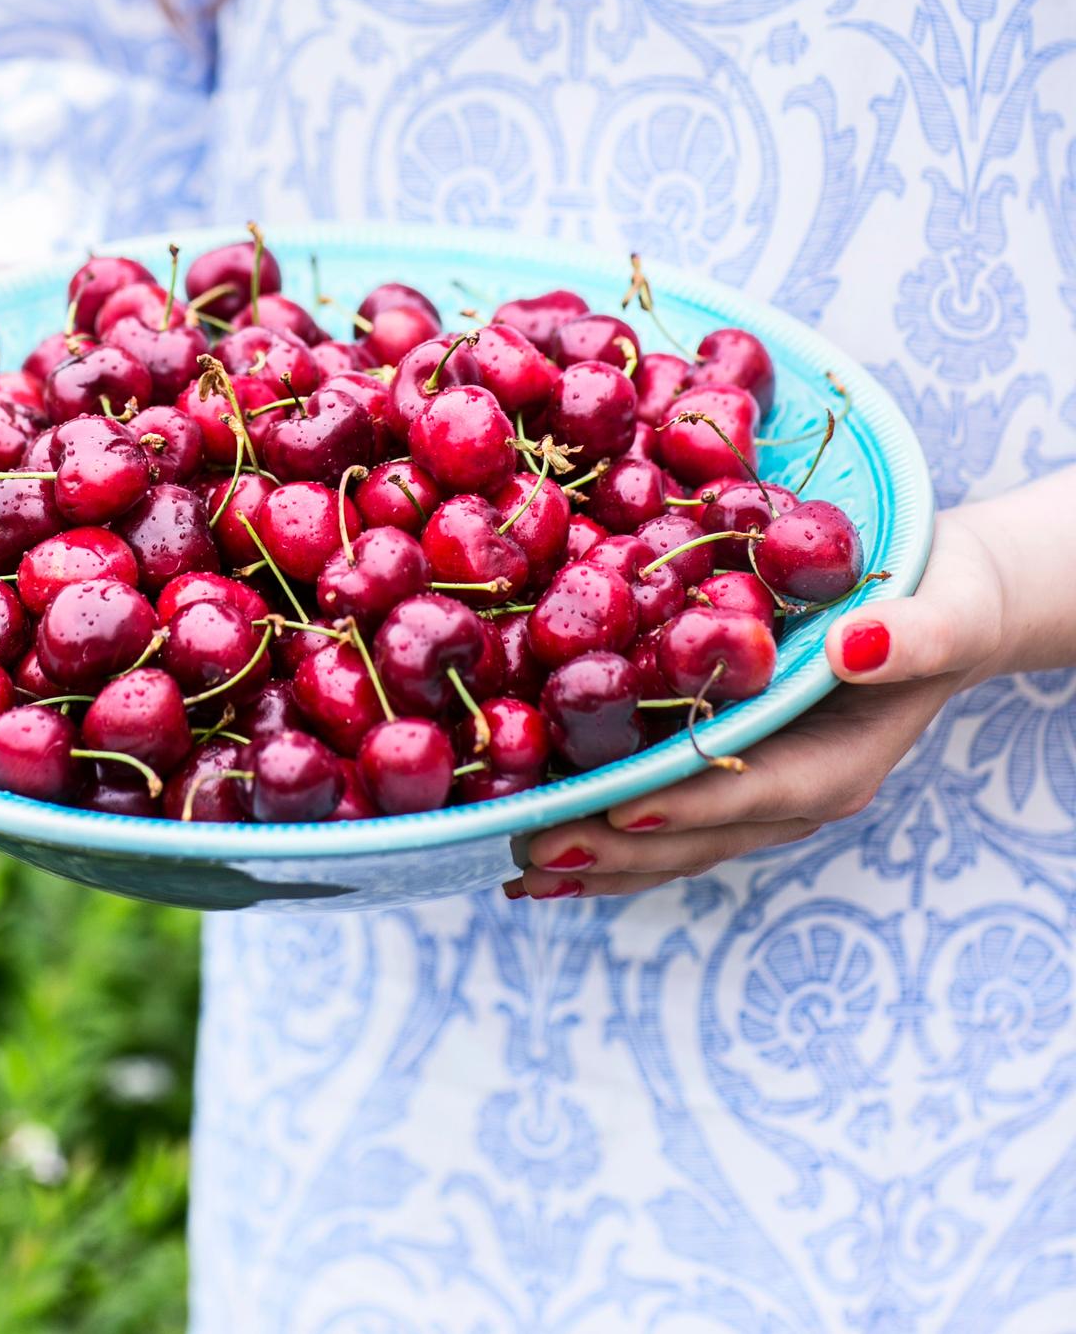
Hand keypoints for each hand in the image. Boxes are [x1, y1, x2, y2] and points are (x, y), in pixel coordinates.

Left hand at [510, 504, 1019, 901]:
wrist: (939, 602)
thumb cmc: (944, 598)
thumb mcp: (945, 608)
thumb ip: (914, 636)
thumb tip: (856, 646)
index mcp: (838, 766)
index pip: (759, 792)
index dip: (692, 803)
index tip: (626, 809)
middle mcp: (792, 793)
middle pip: (698, 836)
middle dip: (616, 847)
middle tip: (535, 851)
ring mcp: (756, 788)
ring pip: (670, 839)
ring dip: (596, 856)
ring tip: (519, 868)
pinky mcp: (727, 767)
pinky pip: (661, 809)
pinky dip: (602, 825)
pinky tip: (541, 837)